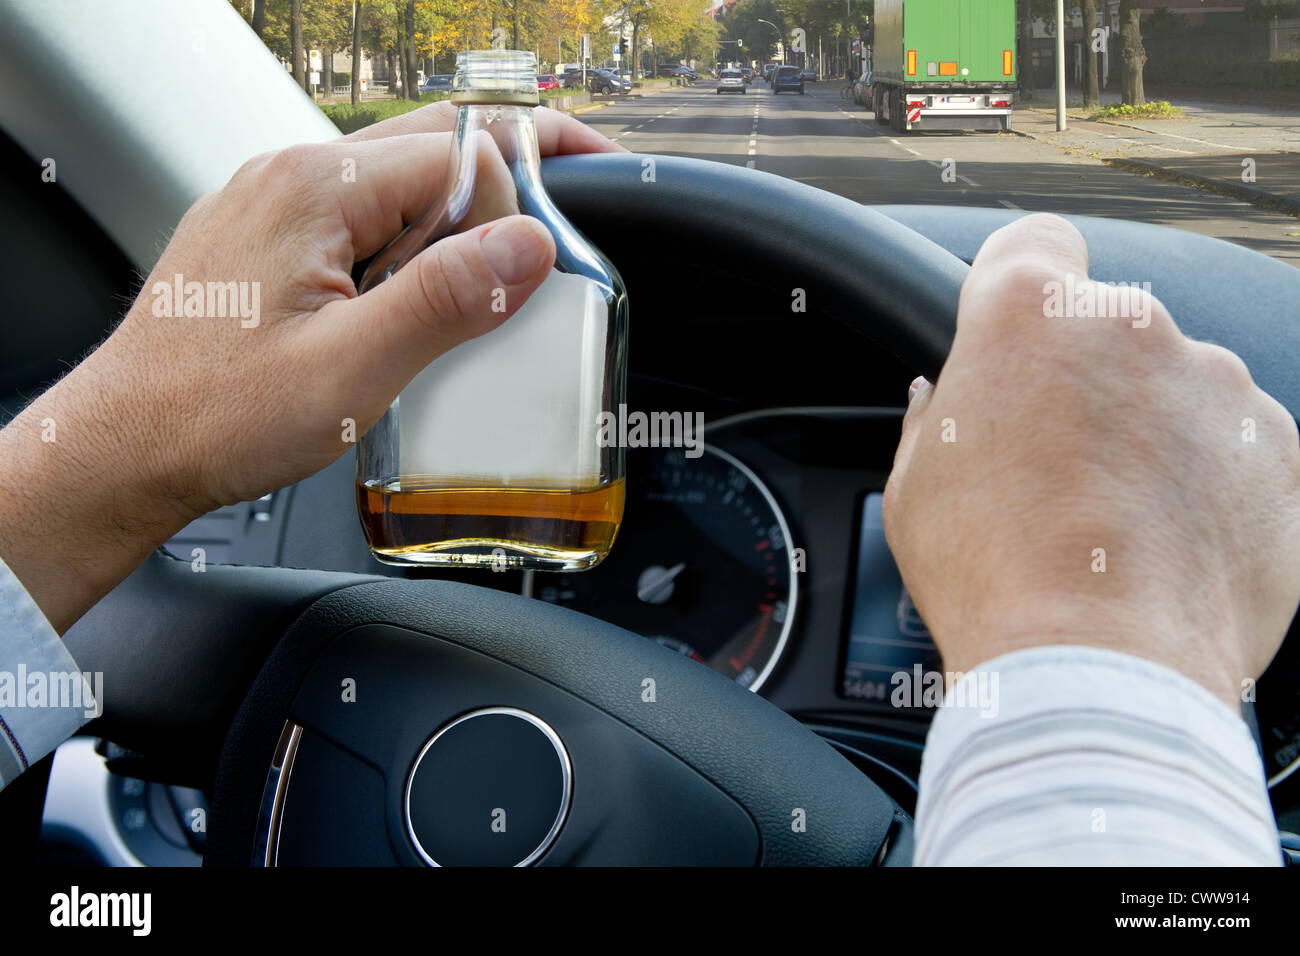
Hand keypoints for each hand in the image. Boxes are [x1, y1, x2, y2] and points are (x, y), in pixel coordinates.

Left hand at [0, 103, 623, 631]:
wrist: (124, 451)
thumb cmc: (213, 417)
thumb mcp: (351, 369)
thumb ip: (446, 299)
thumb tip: (529, 244)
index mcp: (315, 189)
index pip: (458, 154)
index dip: (521, 194)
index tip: (558, 235)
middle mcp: (290, 178)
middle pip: (431, 146)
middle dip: (511, 170)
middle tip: (576, 192)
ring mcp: (273, 207)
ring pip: (396, 184)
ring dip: (457, 219)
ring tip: (500, 275)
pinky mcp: (267, 243)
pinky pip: (359, 221)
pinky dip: (408, 246)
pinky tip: (420, 301)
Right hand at [883, 214, 1299, 708]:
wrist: (1101, 673)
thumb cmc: (994, 578)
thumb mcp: (915, 490)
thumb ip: (933, 421)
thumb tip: (942, 403)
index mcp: (1031, 317)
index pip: (1032, 241)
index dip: (1018, 281)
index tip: (1014, 328)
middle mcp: (1136, 327)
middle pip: (1106, 325)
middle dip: (1081, 377)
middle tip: (1050, 461)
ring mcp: (1220, 386)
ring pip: (1176, 384)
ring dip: (1149, 429)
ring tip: (1113, 519)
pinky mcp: (1281, 451)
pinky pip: (1234, 443)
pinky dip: (1206, 479)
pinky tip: (1164, 543)